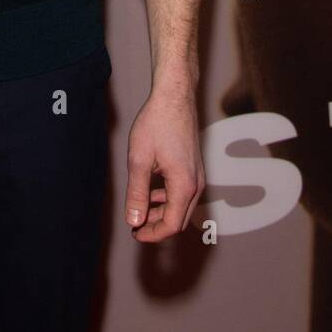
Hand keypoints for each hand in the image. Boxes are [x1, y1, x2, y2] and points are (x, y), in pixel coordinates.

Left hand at [124, 86, 204, 240]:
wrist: (174, 97)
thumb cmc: (157, 123)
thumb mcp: (139, 160)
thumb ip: (137, 193)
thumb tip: (134, 221)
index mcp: (184, 185)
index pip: (171, 225)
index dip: (152, 235)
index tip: (134, 233)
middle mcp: (196, 184)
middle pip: (179, 220)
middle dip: (156, 226)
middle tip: (134, 225)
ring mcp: (197, 175)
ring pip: (181, 207)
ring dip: (161, 212)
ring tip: (139, 208)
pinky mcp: (194, 168)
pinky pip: (182, 193)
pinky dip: (167, 199)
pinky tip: (151, 190)